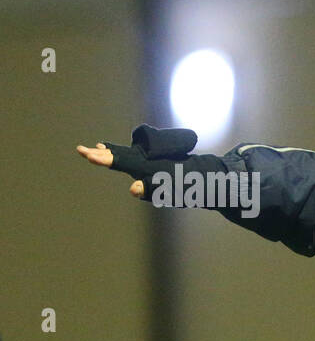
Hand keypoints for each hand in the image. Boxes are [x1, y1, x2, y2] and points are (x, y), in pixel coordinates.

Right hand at [77, 125, 199, 202]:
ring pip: (125, 153)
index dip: (105, 158)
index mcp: (148, 165)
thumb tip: (133, 189)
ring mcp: (149, 160)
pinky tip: (107, 148)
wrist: (207, 177)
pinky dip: (119, 152)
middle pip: (120, 155)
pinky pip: (132, 155)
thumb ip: (151, 190)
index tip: (89, 153)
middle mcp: (147, 160)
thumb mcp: (171, 192)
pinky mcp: (152, 162)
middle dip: (102, 155)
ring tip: (95, 148)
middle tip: (82, 150)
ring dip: (109, 152)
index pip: (121, 161)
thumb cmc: (190, 187)